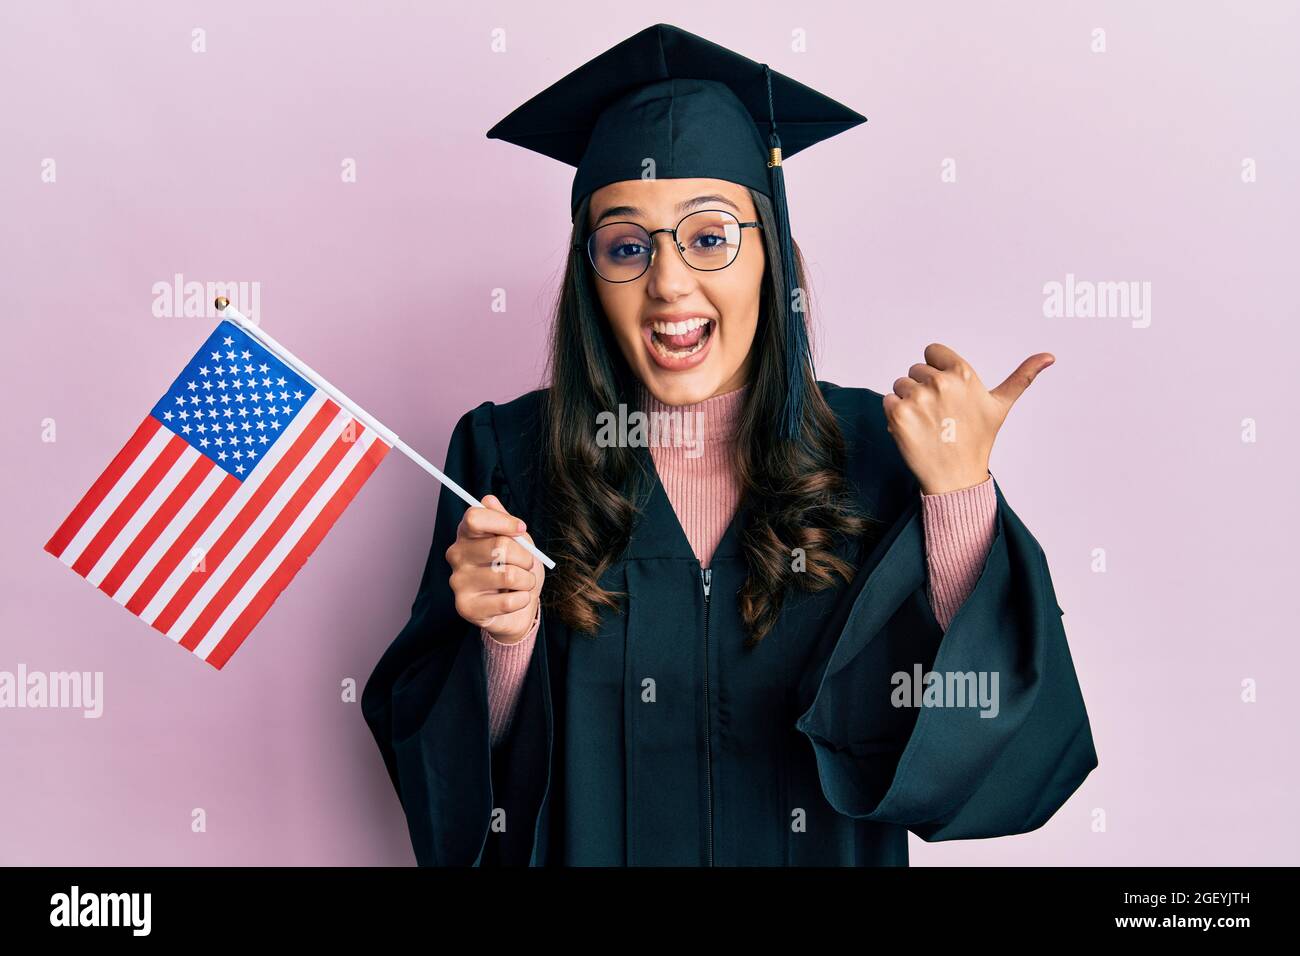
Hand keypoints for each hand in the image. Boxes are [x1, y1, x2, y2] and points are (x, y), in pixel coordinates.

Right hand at [445, 493, 544, 642]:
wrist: (518, 608)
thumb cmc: (516, 569)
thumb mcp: (518, 541)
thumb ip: (504, 520)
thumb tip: (489, 500)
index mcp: (467, 534)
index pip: (475, 517)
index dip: (504, 522)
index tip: (522, 530)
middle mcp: (457, 555)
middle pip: (499, 546)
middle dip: (526, 557)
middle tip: (528, 564)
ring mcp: (458, 582)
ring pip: (508, 575)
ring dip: (527, 581)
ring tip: (524, 583)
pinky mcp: (466, 607)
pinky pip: (508, 601)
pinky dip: (523, 599)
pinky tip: (518, 599)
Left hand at [881, 343, 1053, 494]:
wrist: (956, 478)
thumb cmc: (978, 440)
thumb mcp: (1000, 405)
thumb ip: (1022, 377)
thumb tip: (1050, 356)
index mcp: (962, 373)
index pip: (932, 351)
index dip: (936, 370)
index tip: (947, 393)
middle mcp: (940, 382)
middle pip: (915, 370)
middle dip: (922, 389)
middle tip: (940, 415)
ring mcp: (918, 398)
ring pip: (900, 385)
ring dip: (908, 402)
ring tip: (928, 423)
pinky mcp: (899, 414)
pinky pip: (888, 401)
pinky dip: (895, 415)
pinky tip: (914, 430)